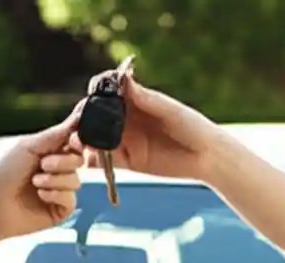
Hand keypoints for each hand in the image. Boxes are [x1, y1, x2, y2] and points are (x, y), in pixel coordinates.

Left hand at [0, 114, 85, 241]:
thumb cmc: (5, 172)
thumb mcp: (30, 146)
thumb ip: (58, 133)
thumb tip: (80, 115)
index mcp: (51, 152)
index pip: (75, 143)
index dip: (78, 142)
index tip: (73, 142)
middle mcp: (58, 171)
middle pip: (79, 160)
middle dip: (61, 162)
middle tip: (42, 165)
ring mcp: (61, 190)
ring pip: (75, 181)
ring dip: (54, 180)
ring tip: (35, 182)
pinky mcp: (61, 210)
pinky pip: (71, 199)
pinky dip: (55, 195)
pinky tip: (40, 196)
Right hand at [72, 69, 225, 181]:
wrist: (207, 157)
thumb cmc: (193, 126)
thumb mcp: (169, 110)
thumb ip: (146, 99)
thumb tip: (124, 79)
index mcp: (135, 102)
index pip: (107, 94)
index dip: (95, 95)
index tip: (88, 98)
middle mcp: (127, 120)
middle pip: (96, 117)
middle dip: (83, 120)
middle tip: (77, 124)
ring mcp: (126, 141)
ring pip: (97, 139)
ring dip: (85, 141)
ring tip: (79, 144)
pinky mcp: (128, 162)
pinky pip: (106, 161)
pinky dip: (94, 160)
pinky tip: (88, 160)